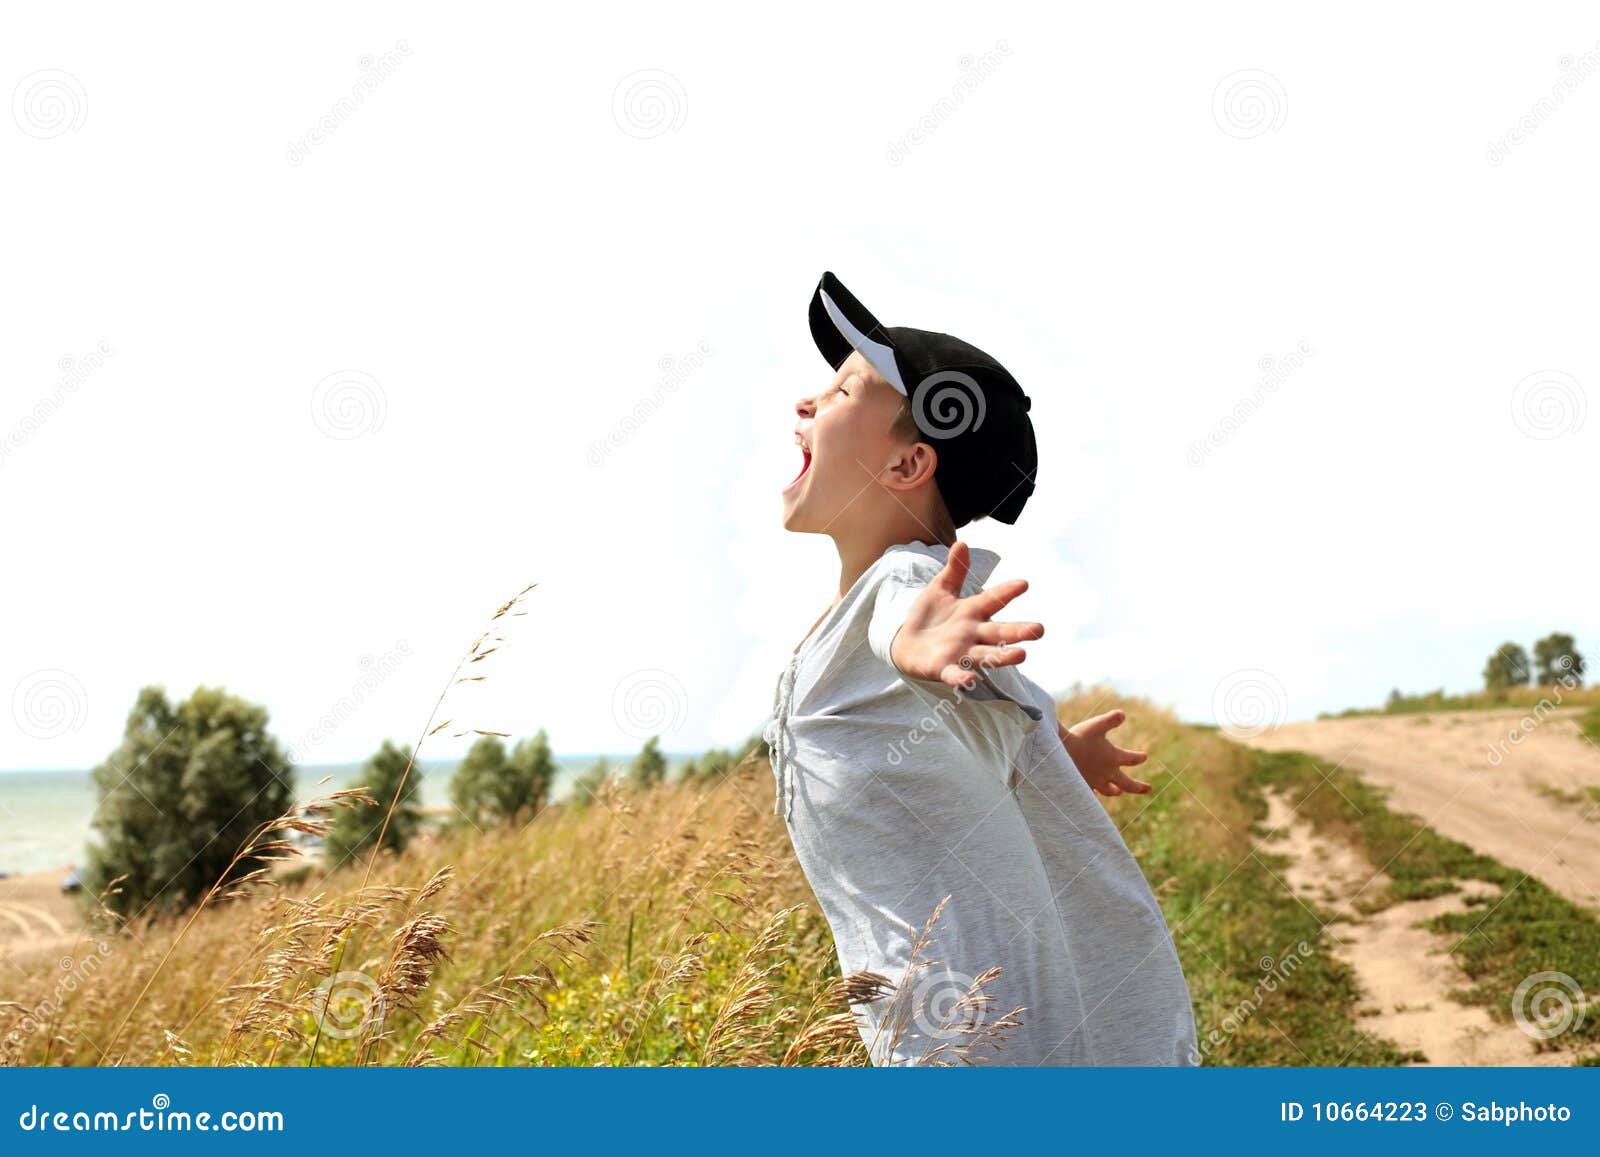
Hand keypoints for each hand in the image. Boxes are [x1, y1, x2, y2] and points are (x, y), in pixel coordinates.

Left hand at [888, 542, 1043, 688]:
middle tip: (1039, 629)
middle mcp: (973, 633)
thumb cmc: (930, 614)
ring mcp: (961, 653)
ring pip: (986, 655)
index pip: (992, 599)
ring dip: (1003, 656)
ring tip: (1021, 655)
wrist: (906, 641)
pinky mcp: (944, 669)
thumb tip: (962, 544)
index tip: (1023, 583)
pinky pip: (955, 675)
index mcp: (972, 611)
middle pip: (999, 632)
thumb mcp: (940, 589)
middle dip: (1018, 631)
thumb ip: (954, 570)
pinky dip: (962, 678)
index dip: (1006, 592)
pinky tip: (969, 681)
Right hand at [1060, 710, 1149, 796]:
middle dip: (1138, 787)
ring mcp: (1095, 781)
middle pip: (1127, 784)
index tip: (1144, 756)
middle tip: (1148, 789)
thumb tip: (1123, 713)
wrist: (1059, 754)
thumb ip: (1111, 720)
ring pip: (1109, 790)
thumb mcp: (1097, 724)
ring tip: (1118, 792)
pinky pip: (1091, 792)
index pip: (1131, 759)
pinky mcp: (1082, 785)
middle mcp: (1107, 773)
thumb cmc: (1079, 737)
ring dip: (1116, 790)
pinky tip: (1094, 792)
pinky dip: (1094, 793)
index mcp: (1113, 758)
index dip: (1139, 757)